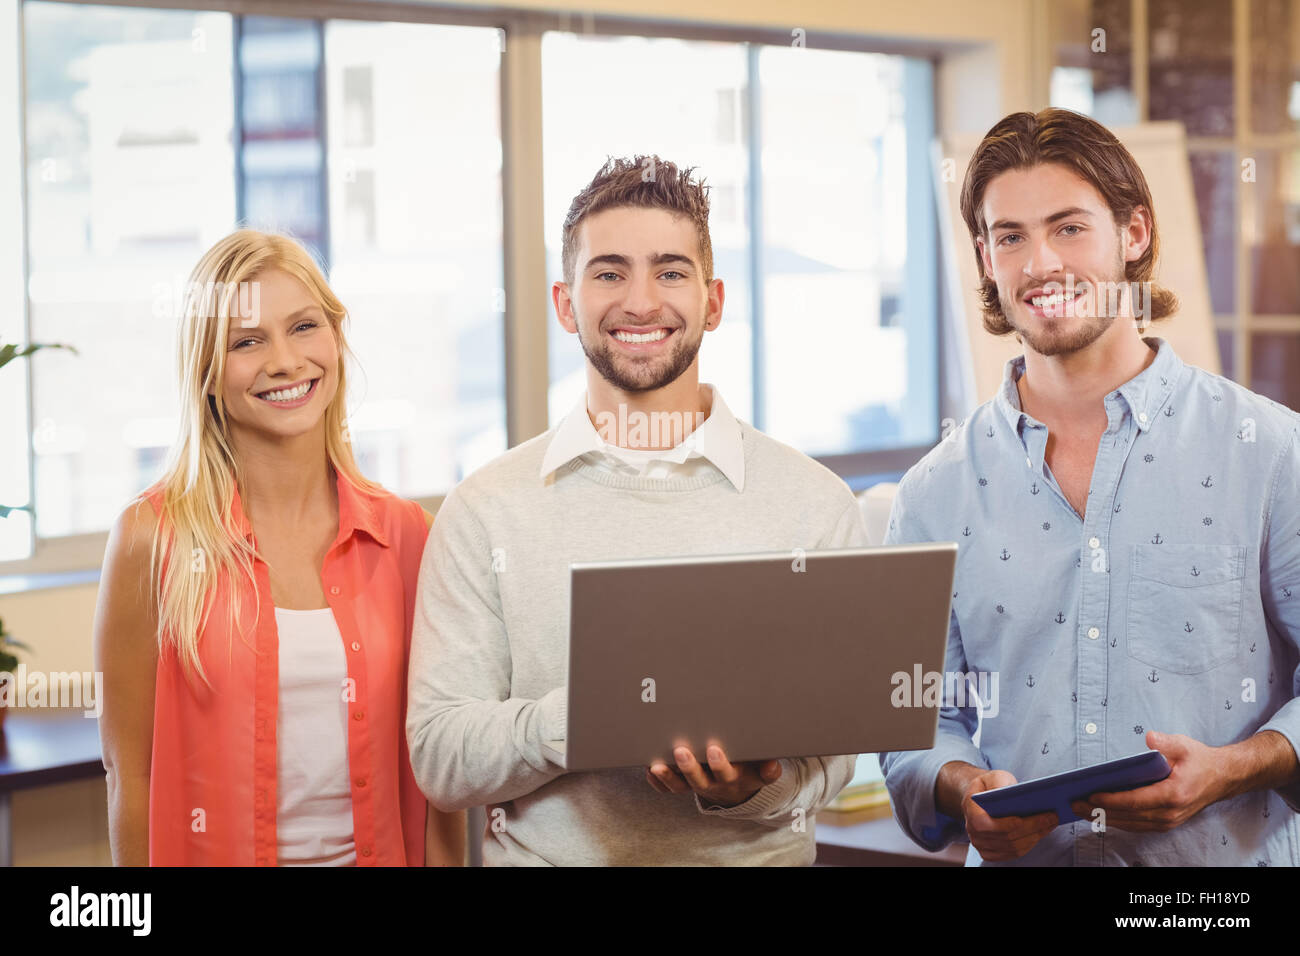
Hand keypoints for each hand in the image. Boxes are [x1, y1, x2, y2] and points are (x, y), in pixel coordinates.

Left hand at [645, 744, 781, 807]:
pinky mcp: (681, 786)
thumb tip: (773, 767)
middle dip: (689, 767)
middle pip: (698, 780)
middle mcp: (711, 784)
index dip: (719, 765)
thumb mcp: (760, 772)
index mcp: (732, 778)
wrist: (734, 790)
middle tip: (681, 751)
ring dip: (668, 776)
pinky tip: (649, 770)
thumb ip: (768, 769)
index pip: (726, 773)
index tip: (714, 750)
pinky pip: (667, 788)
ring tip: (656, 765)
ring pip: (679, 786)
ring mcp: (694, 786)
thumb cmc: (747, 770)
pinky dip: (657, 782)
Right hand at [960, 769, 1057, 861]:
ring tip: (1051, 823)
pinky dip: (1030, 843)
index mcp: (970, 810)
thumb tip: (1007, 793)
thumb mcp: (992, 776)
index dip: (1005, 824)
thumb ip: (998, 783)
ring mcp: (982, 845)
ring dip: (1035, 836)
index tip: (1026, 818)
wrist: (982, 797)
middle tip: (1052, 816)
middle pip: (1006, 837)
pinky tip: (1042, 832)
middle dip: (1032, 827)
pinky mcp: (992, 853)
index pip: (985, 824)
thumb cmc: (989, 785)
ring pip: (1013, 847)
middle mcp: (973, 831)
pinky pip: (1014, 853)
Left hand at [1071, 731, 1225, 831]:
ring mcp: (1169, 821)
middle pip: (1129, 816)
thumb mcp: (1184, 745)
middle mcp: (1170, 813)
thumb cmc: (1200, 760)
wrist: (1223, 778)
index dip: (1111, 800)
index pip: (1136, 801)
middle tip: (1074, 804)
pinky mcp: (1167, 823)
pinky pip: (1138, 826)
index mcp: (1173, 794)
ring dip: (1106, 818)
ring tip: (1081, 810)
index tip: (1090, 796)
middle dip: (1099, 811)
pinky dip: (1119, 821)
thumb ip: (1166, 742)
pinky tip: (1101, 815)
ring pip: (1131, 825)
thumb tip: (1149, 737)